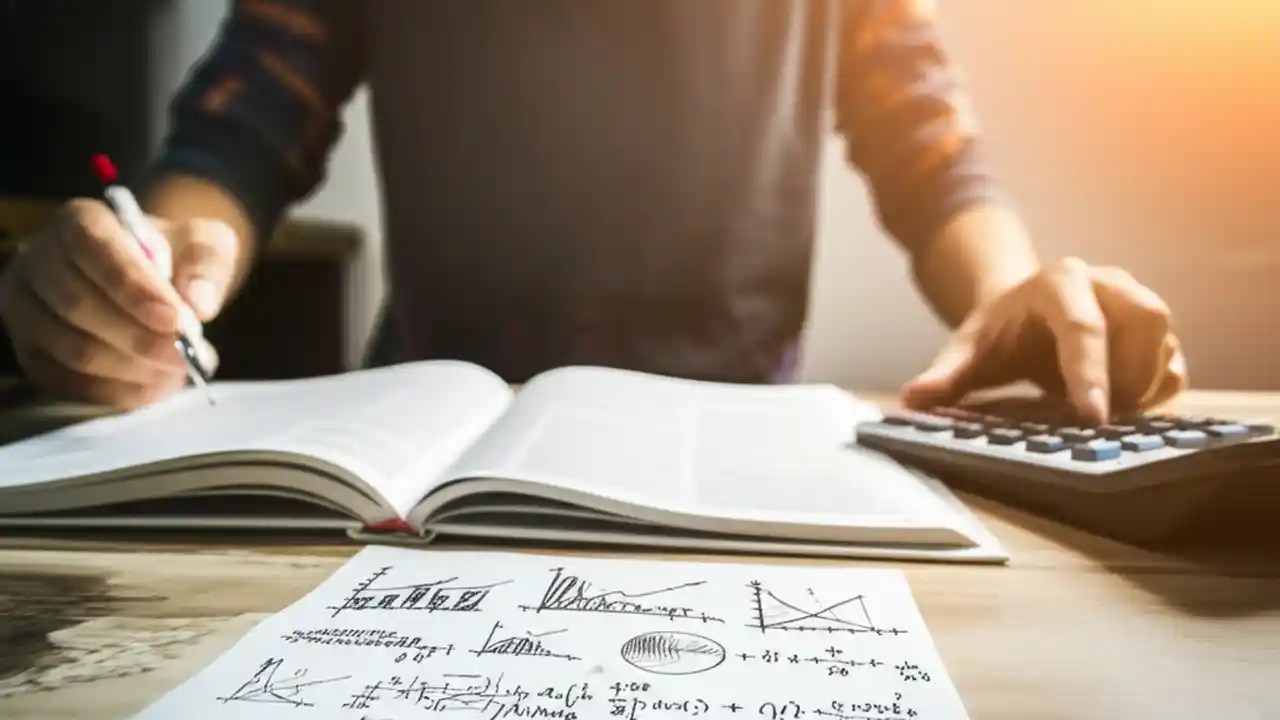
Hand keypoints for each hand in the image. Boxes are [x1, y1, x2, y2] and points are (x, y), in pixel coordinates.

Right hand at [0, 199, 237, 408]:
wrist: (152, 281)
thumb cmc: (175, 258)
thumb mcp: (205, 243)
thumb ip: (207, 264)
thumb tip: (199, 303)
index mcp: (80, 221)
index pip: (93, 248)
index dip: (132, 286)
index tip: (176, 319)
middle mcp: (40, 261)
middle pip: (78, 304)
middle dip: (140, 337)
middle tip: (186, 355)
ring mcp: (27, 309)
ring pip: (73, 349)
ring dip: (134, 368)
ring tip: (178, 370)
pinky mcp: (32, 352)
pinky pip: (68, 382)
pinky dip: (118, 391)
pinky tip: (155, 386)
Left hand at [902, 257, 1187, 423]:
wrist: (1020, 309)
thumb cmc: (996, 331)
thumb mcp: (968, 348)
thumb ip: (944, 374)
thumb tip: (913, 399)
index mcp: (1059, 282)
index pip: (1084, 326)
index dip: (1090, 372)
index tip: (1093, 416)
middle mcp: (1107, 282)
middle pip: (1145, 322)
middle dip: (1125, 375)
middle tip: (1093, 413)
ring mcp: (1137, 300)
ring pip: (1165, 344)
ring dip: (1140, 386)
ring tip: (1099, 407)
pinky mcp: (1155, 329)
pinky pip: (1174, 365)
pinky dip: (1153, 393)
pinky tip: (1118, 404)